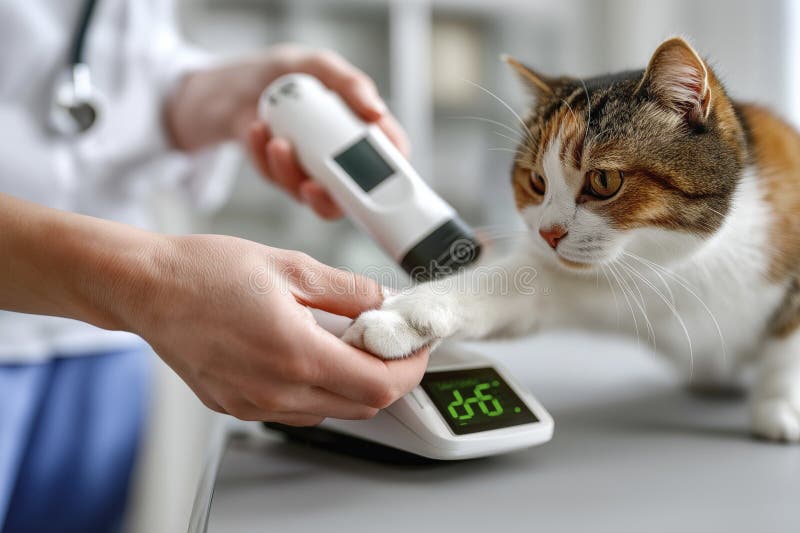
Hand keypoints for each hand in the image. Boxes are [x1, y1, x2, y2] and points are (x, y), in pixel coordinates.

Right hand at [125, 235, 427, 424]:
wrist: (148, 288)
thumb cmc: (205, 272)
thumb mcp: (290, 266)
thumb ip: (349, 289)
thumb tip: (385, 303)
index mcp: (295, 353)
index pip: (380, 384)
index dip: (411, 367)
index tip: (417, 345)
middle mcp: (277, 390)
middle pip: (363, 404)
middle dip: (388, 374)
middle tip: (388, 339)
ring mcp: (256, 405)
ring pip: (333, 409)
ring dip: (354, 381)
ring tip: (346, 340)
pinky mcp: (239, 407)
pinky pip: (299, 410)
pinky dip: (320, 387)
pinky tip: (310, 352)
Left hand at [245, 45, 408, 218]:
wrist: (245, 80)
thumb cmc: (295, 71)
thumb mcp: (323, 66)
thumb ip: (352, 85)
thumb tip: (377, 112)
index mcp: (365, 133)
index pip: (391, 162)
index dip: (392, 176)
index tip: (374, 176)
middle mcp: (342, 159)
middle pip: (349, 199)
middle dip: (329, 198)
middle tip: (312, 185)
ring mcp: (311, 171)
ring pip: (306, 193)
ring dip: (289, 172)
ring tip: (278, 142)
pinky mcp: (280, 174)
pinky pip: (274, 178)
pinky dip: (263, 156)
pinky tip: (258, 130)